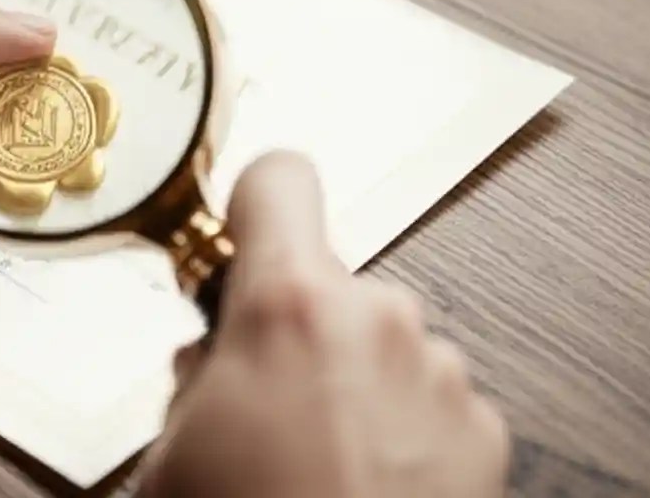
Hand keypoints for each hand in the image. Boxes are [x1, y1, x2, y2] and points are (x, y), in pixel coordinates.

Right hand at [137, 152, 509, 497]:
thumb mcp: (167, 453)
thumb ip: (191, 378)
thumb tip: (209, 361)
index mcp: (287, 309)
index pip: (279, 181)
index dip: (251, 201)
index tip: (241, 226)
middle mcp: (377, 322)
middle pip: (326, 280)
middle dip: (292, 326)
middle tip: (259, 399)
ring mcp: (438, 376)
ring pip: (378, 339)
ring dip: (348, 379)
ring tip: (313, 456)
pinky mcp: (482, 430)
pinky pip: (426, 394)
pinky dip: (397, 424)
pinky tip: (361, 479)